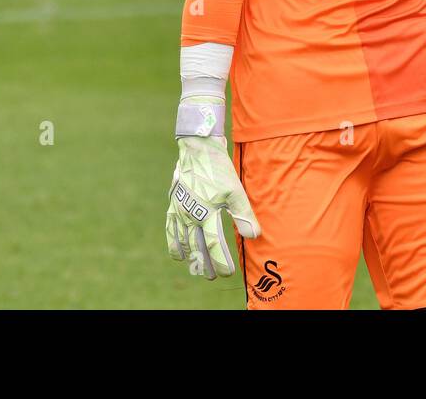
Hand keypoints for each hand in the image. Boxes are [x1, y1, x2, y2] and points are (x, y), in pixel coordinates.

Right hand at [165, 134, 260, 278]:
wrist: (198, 149)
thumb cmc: (219, 169)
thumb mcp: (236, 190)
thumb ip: (244, 215)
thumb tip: (254, 236)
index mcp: (207, 212)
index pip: (213, 244)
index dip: (221, 261)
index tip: (227, 272)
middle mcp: (191, 215)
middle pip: (196, 247)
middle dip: (204, 263)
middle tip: (211, 276)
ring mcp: (180, 210)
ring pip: (182, 240)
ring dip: (190, 256)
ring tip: (195, 267)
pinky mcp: (174, 204)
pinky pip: (171, 228)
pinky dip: (174, 242)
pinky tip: (178, 252)